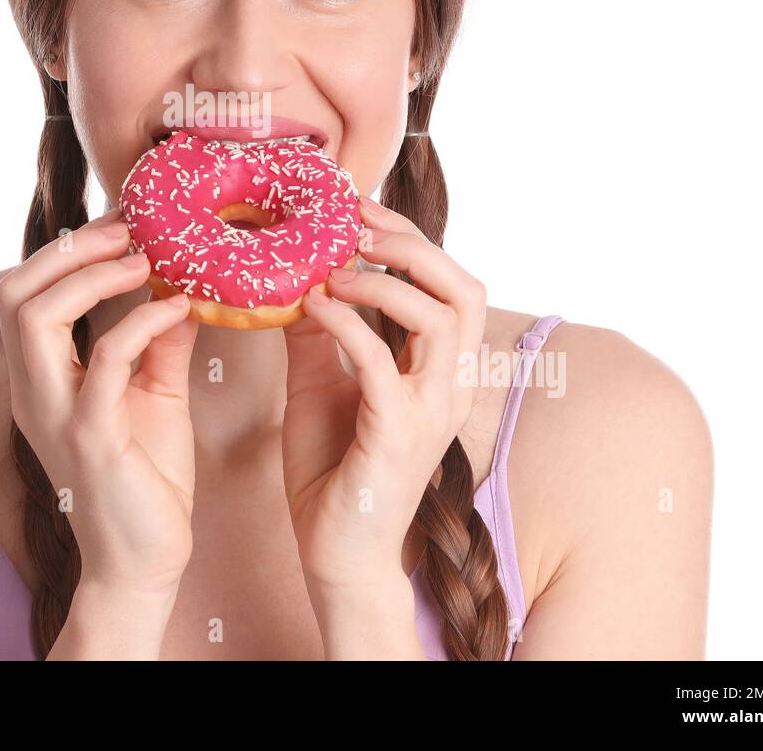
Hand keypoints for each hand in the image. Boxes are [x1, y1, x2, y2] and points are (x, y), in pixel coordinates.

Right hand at [0, 207, 199, 598]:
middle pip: (14, 293)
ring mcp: (55, 413)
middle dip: (69, 250)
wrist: (147, 560)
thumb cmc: (146, 476)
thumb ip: (159, 341)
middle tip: (127, 230)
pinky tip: (178, 309)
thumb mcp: (154, 392)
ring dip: (93, 276)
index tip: (123, 223)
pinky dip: (140, 322)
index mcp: (42, 378)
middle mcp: (34, 391)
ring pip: (36, 316)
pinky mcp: (90, 437)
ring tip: (146, 259)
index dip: (69, 250)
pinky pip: (104, 359)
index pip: (25, 293)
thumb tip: (182, 286)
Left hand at [280, 195, 487, 596]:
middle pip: (465, 289)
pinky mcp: (398, 436)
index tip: (356, 210)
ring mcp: (430, 411)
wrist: (335, 552)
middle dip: (411, 245)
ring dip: (383, 282)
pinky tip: (313, 309)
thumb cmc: (334, 469)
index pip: (452, 284)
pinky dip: (347, 325)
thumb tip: (298, 277)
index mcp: (439, 369)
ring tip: (332, 270)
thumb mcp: (320, 384)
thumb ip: (320, 333)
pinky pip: (381, 363)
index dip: (410, 239)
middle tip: (353, 226)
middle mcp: (449, 385)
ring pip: (440, 317)